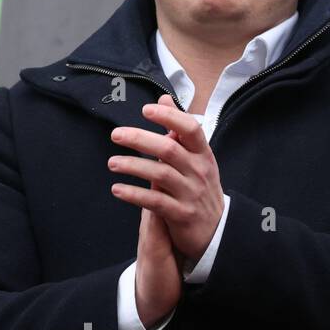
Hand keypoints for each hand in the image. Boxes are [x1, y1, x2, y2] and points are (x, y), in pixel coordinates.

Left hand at [107, 93, 223, 262]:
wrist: (217, 230)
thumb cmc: (199, 186)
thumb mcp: (195, 156)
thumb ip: (177, 128)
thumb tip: (162, 99)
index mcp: (202, 154)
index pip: (190, 129)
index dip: (169, 117)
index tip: (146, 110)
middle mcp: (199, 171)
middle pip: (169, 149)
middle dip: (140, 139)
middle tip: (115, 134)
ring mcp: (191, 193)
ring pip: (160, 175)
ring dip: (133, 166)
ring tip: (112, 162)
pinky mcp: (182, 215)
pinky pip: (155, 202)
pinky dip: (134, 194)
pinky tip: (117, 189)